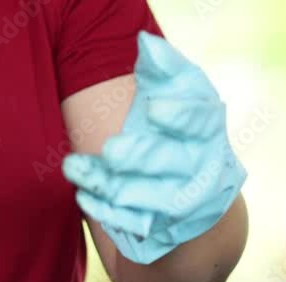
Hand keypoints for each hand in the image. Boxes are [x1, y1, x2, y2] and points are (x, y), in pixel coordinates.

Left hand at [63, 31, 246, 264]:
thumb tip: (146, 46)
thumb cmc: (177, 138)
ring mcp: (191, 206)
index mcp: (209, 134)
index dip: (183, 117)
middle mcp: (207, 171)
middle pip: (181, 165)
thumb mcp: (177, 103)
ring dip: (117, 187)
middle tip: (111, 150)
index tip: (154, 109)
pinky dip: (109, 213)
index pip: (204, 122)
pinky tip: (83, 196)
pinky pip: (140, 227)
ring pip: (160, 201)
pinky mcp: (170, 232)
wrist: (195, 203)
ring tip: (76, 170)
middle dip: (146, 157)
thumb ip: (165, 73)